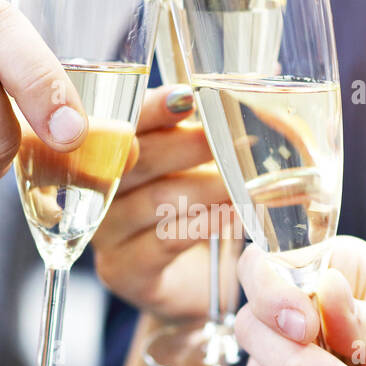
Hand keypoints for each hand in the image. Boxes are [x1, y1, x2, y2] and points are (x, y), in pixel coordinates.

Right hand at [91, 84, 239, 321]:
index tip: (189, 98)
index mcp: (109, 153)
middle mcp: (96, 191)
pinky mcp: (122, 272)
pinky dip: (205, 224)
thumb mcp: (205, 164)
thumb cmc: (195, 215)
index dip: (154, 109)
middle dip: (189, 145)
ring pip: (155, 200)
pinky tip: (234, 216)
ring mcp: (105, 235)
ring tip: (248, 183)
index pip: (124, 122)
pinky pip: (164, 242)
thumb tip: (269, 75)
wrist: (190, 289)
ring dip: (208, 187)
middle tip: (238, 141)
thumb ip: (219, 124)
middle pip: (136, 159)